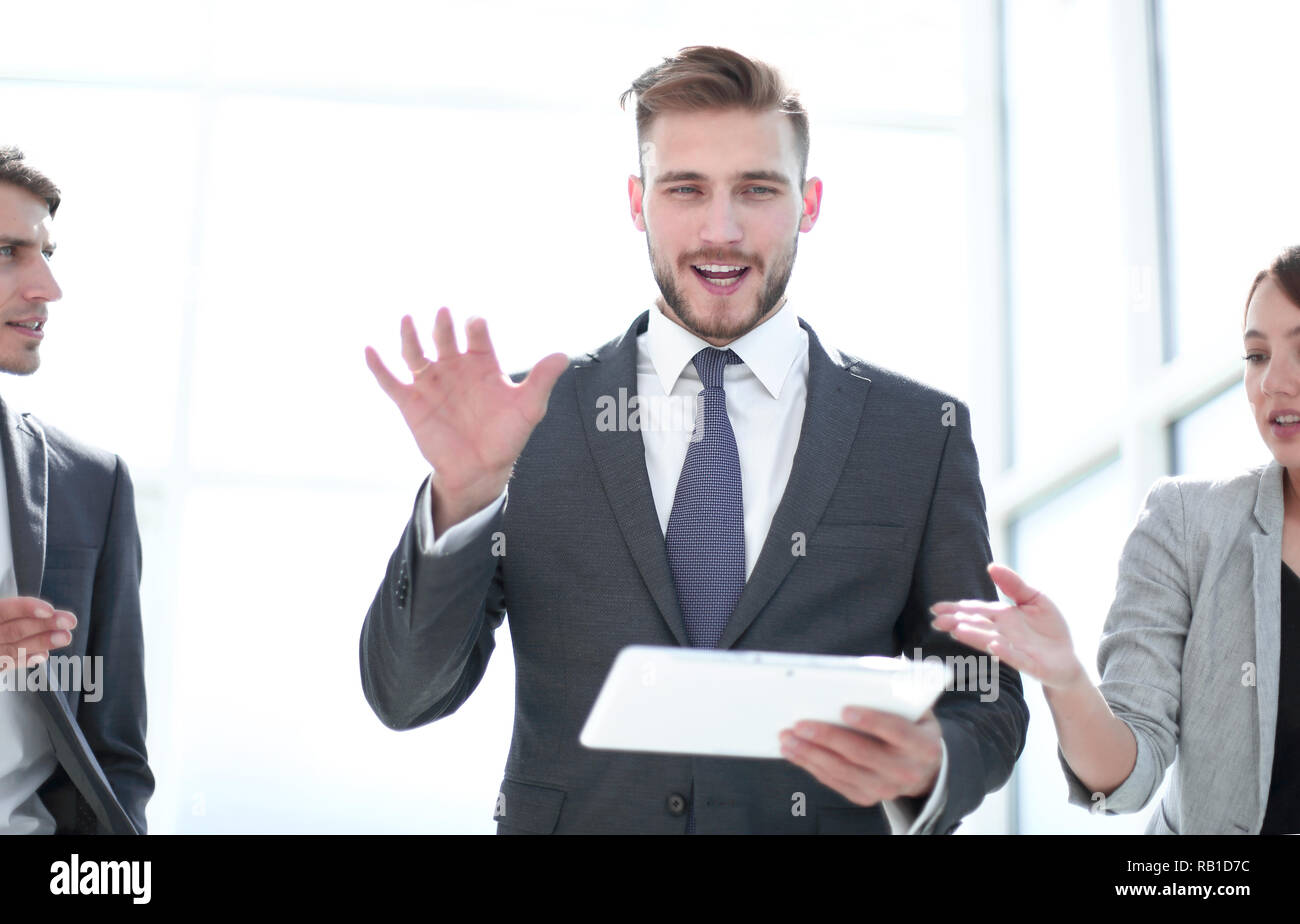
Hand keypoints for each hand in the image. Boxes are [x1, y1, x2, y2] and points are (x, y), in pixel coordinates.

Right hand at [0, 597, 75, 667]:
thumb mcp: (1, 609)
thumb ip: (13, 609)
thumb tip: (46, 609)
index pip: (3, 611)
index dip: (26, 608)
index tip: (50, 610)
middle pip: (13, 631)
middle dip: (43, 626)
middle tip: (70, 621)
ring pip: (12, 649)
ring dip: (41, 643)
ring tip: (64, 637)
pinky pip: (7, 664)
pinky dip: (25, 659)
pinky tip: (43, 654)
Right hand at [366, 308, 567, 529]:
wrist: (480, 470)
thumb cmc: (506, 436)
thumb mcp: (528, 408)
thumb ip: (541, 380)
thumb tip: (564, 355)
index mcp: (481, 364)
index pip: (477, 337)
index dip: (476, 328)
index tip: (476, 324)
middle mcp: (454, 368)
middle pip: (444, 338)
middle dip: (444, 326)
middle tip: (444, 313)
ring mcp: (431, 384)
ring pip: (415, 353)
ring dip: (410, 336)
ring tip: (407, 319)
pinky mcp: (411, 403)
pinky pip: (390, 381)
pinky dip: (378, 366)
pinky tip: (369, 349)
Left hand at [780, 707, 942, 804]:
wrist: (923, 769)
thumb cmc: (912, 727)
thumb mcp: (916, 709)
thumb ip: (896, 694)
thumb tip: (861, 676)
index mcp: (922, 745)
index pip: (896, 731)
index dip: (871, 721)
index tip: (844, 709)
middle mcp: (906, 771)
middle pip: (861, 753)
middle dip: (827, 737)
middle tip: (800, 724)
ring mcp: (885, 788)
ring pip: (842, 770)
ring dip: (810, 754)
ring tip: (788, 738)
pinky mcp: (866, 797)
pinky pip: (834, 781)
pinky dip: (811, 765)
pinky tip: (794, 752)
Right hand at [930, 562, 1085, 689]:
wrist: (1067, 659)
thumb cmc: (1048, 628)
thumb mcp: (1034, 598)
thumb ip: (1014, 584)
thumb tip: (991, 565)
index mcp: (1002, 616)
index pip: (976, 610)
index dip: (956, 609)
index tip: (936, 608)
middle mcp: (1003, 633)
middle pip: (977, 625)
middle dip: (957, 623)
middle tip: (937, 622)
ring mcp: (1014, 649)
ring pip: (990, 640)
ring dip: (974, 636)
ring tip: (957, 630)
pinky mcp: (1030, 663)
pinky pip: (1015, 657)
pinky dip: (1004, 651)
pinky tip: (993, 645)